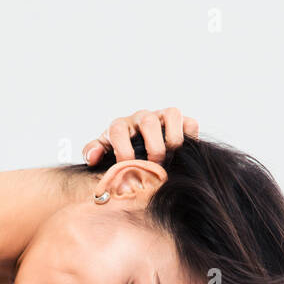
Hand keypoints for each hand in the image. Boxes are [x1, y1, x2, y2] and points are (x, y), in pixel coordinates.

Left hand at [82, 107, 199, 165]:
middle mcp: (141, 118)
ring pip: (172, 114)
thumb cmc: (120, 153)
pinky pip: (190, 123)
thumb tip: (93, 157)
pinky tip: (182, 155)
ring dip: (173, 140)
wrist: (140, 150)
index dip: (124, 151)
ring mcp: (162, 117)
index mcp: (120, 126)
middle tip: (155, 167)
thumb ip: (93, 152)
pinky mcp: (182, 122)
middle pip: (148, 122)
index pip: (118, 130)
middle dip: (153, 148)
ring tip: (170, 159)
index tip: (129, 168)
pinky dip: (190, 137)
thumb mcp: (104, 153)